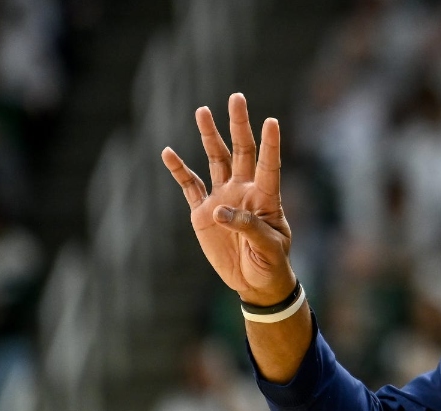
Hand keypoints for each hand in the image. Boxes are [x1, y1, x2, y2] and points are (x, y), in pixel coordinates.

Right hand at [161, 93, 294, 305]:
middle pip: (242, 151)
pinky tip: (168, 153)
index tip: (272, 121)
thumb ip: (247, 227)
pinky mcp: (202, 212)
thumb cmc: (271, 264)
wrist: (255, 282)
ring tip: (202, 111)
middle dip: (239, 125)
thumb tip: (219, 209)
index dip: (271, 144)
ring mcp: (223, 198)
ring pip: (216, 160)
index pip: (269, 165)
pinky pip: (190, 185)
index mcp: (266, 198)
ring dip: (210, 136)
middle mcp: (244, 191)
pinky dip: (179, 170)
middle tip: (237, 97)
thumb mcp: (269, 248)